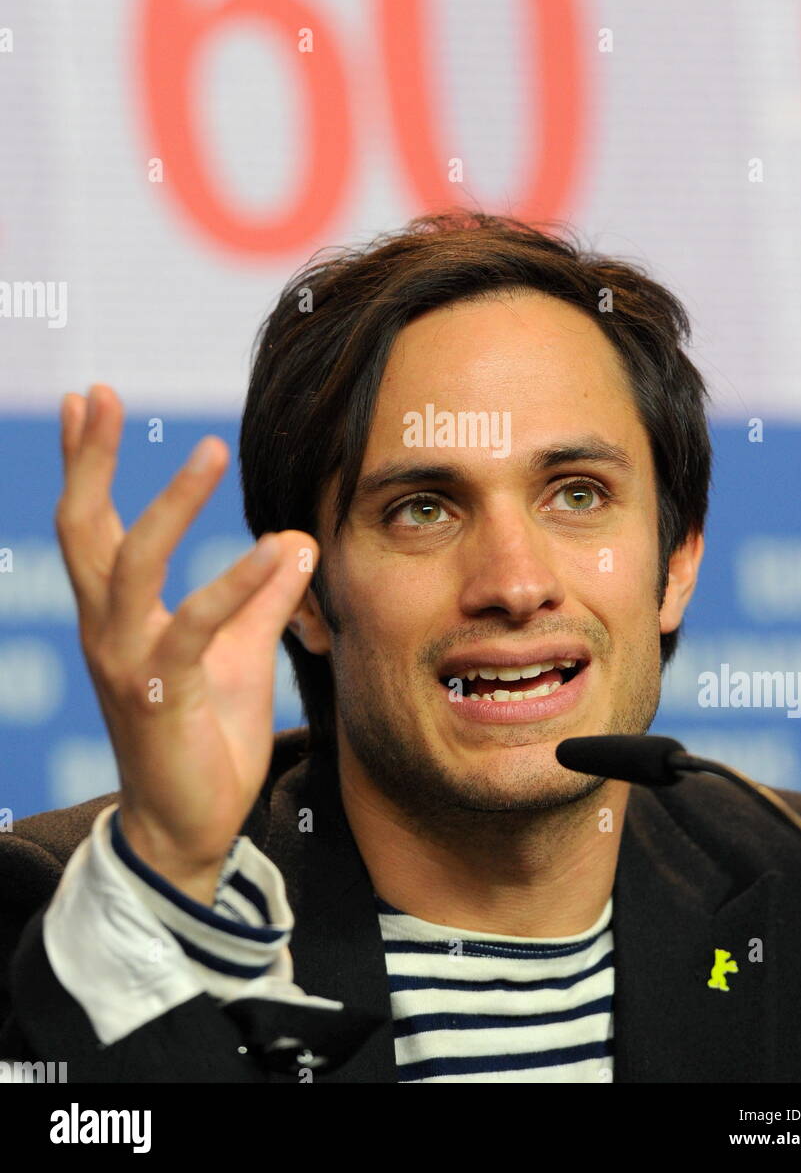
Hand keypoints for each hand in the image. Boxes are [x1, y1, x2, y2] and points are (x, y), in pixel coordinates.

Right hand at [55, 383, 318, 903]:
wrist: (188, 826)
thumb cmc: (205, 734)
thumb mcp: (238, 651)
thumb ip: (261, 596)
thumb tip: (297, 538)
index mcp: (118, 614)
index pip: (90, 525)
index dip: (82, 463)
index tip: (85, 399)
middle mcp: (108, 630)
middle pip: (82, 530)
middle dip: (85, 461)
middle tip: (95, 395)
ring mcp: (127, 662)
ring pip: (133, 567)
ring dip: (171, 505)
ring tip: (209, 450)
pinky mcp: (162, 696)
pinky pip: (197, 626)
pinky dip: (238, 584)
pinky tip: (276, 550)